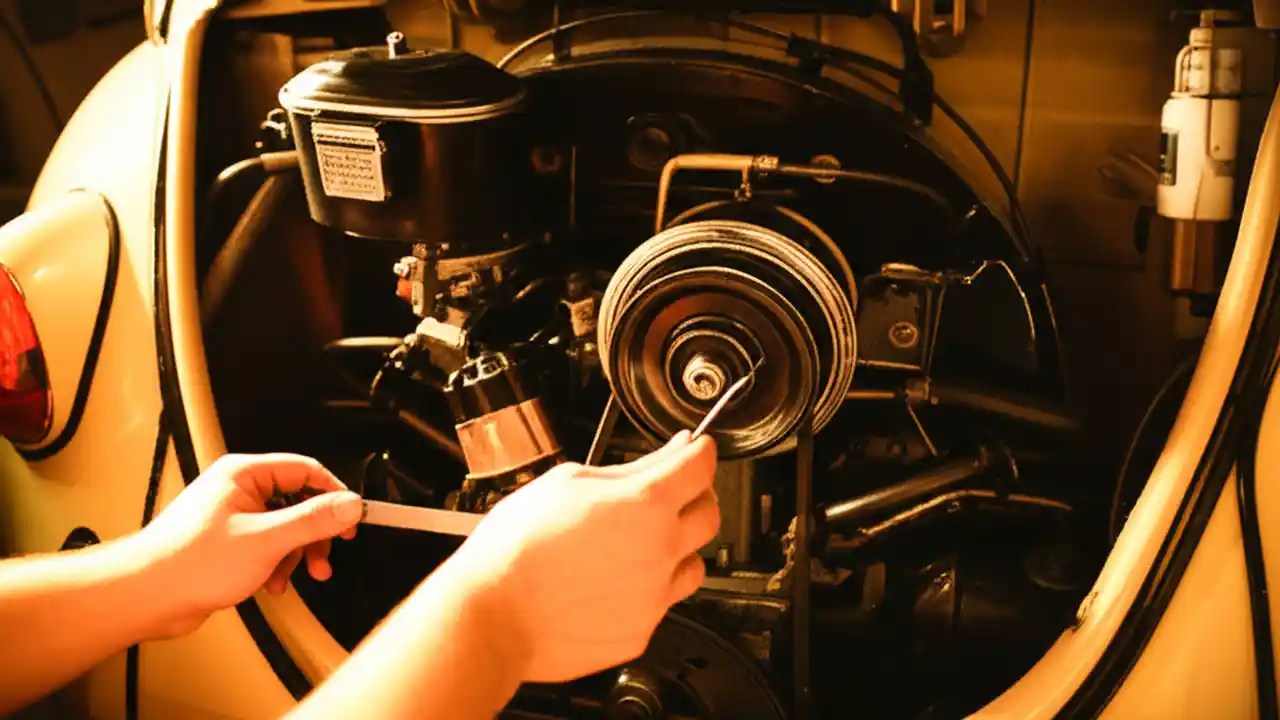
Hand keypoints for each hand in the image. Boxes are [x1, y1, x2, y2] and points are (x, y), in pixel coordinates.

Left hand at [135, 453, 363, 637]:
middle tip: (326, 554)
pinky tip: (273, 582)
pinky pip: (267, 545)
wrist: (147, 596)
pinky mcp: (228, 541)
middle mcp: (238, 490)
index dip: (333, 494)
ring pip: (284, 527)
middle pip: (297, 501)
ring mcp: (233, 516)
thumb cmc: (189, 563)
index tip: (350, 517)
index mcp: (244, 475)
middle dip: (315, 533)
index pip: (305, 471)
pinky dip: (277, 564)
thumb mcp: (267, 539)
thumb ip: (313, 520)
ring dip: (297, 553)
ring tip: (300, 574)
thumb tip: (348, 505)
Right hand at [444, 431, 718, 682]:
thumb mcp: (567, 482)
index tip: (696, 449)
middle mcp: (662, 550)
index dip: (701, 451)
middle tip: (670, 492)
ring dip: (677, 547)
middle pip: (709, 515)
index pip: (701, 467)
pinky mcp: (641, 632)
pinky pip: (661, 603)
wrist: (494, 614)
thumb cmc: (517, 547)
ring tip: (636, 543)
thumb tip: (666, 455)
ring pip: (692, 564)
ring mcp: (655, 596)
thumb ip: (628, 470)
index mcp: (647, 504)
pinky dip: (647, 588)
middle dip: (697, 496)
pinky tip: (613, 581)